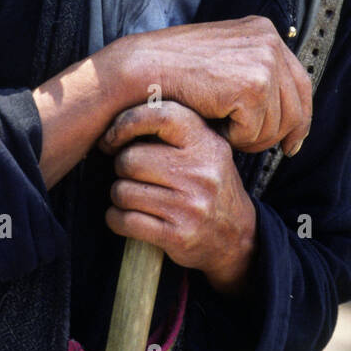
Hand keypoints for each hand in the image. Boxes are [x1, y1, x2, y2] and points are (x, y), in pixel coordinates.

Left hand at [101, 101, 257, 293]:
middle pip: (130, 159)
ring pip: (122, 192)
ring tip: (134, 196)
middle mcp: (201, 172)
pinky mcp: (177, 236)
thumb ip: (172, 129)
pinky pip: (124, 220)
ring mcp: (190, 206)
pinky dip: (116, 219)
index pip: (160, 116)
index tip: (113, 137)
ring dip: (119, 196)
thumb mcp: (205, 148)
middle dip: (121, 168)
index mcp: (206, 143)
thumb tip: (117, 114)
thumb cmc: (208, 183)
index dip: (126, 123)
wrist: (237, 235)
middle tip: (132, 174)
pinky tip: (128, 217)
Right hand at [117, 16, 311, 156]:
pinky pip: (256, 133)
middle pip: (296, 108)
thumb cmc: (171, 70)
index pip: (300, 83)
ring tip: (218, 122)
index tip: (291, 144)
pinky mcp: (253, 87)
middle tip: (245, 142)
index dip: (299, 119)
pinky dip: (233, 137)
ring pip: (277, 126)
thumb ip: (252, 70)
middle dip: (272, 135)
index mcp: (263, 31)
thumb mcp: (221, 58)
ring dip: (248, 137)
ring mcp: (264, 62)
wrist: (140, 70)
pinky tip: (212, 120)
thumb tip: (286, 105)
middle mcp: (269, 41)